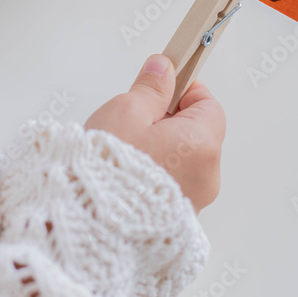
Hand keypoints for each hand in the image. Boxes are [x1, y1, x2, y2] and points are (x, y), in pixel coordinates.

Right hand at [84, 54, 225, 212]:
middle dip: (169, 121)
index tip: (162, 83)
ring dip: (161, 149)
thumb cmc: (108, 172)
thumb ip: (151, 88)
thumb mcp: (126, 112)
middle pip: (196, 134)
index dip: (184, 90)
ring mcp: (193, 203)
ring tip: (125, 150)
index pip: (208, 105)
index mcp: (202, 145)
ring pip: (183, 161)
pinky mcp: (176, 220)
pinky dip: (155, 175)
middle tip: (135, 118)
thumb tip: (164, 70)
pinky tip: (126, 175)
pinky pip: (172, 186)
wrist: (89, 227)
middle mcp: (206, 177)